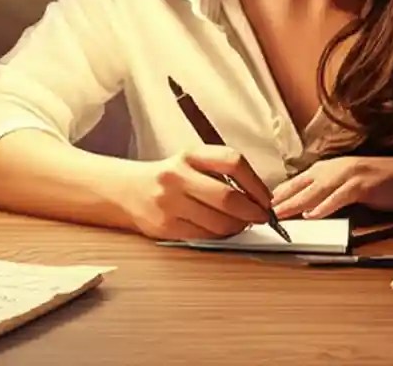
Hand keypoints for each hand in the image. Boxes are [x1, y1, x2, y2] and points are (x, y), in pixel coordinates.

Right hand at [121, 146, 273, 240]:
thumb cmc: (168, 177)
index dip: (256, 183)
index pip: (233, 161)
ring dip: (238, 227)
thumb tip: (258, 196)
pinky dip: (220, 236)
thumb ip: (222, 172)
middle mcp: (178, 176)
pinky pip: (204, 236)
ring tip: (242, 224)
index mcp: (190, 155)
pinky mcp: (166, 227)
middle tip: (261, 216)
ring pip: (218, 222)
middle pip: (228, 197)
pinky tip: (222, 230)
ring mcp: (170, 203)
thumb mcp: (192, 162)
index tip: (266, 197)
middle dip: (252, 211)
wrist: (126, 191)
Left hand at [270, 156, 392, 219]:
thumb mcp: (358, 184)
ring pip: (319, 189)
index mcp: (338, 165)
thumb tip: (315, 203)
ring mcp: (354, 173)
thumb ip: (337, 190)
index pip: (305, 177)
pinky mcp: (366, 184)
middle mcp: (342, 166)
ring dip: (298, 202)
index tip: (270, 201)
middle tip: (266, 209)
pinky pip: (341, 197)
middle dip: (285, 196)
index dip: (287, 189)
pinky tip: (314, 215)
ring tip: (281, 213)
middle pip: (306, 182)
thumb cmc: (390, 183)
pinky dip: (326, 206)